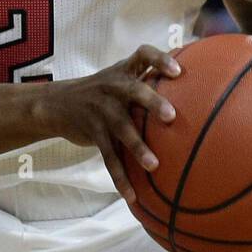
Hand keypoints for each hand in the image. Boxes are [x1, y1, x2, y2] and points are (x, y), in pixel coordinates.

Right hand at [43, 45, 180, 203]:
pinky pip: (109, 157)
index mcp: (123, 71)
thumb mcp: (118, 77)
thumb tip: (195, 89)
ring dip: (137, 148)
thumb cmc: (101, 91)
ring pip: (121, 128)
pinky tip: (132, 196)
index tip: (178, 71)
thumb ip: (148, 79)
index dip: (160, 60)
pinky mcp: (94, 133)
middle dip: (152, 102)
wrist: (56, 104)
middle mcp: (113, 87)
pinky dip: (120, 177)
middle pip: (134, 91)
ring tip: (154, 165)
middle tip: (170, 116)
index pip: (143, 55)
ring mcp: (102, 110)